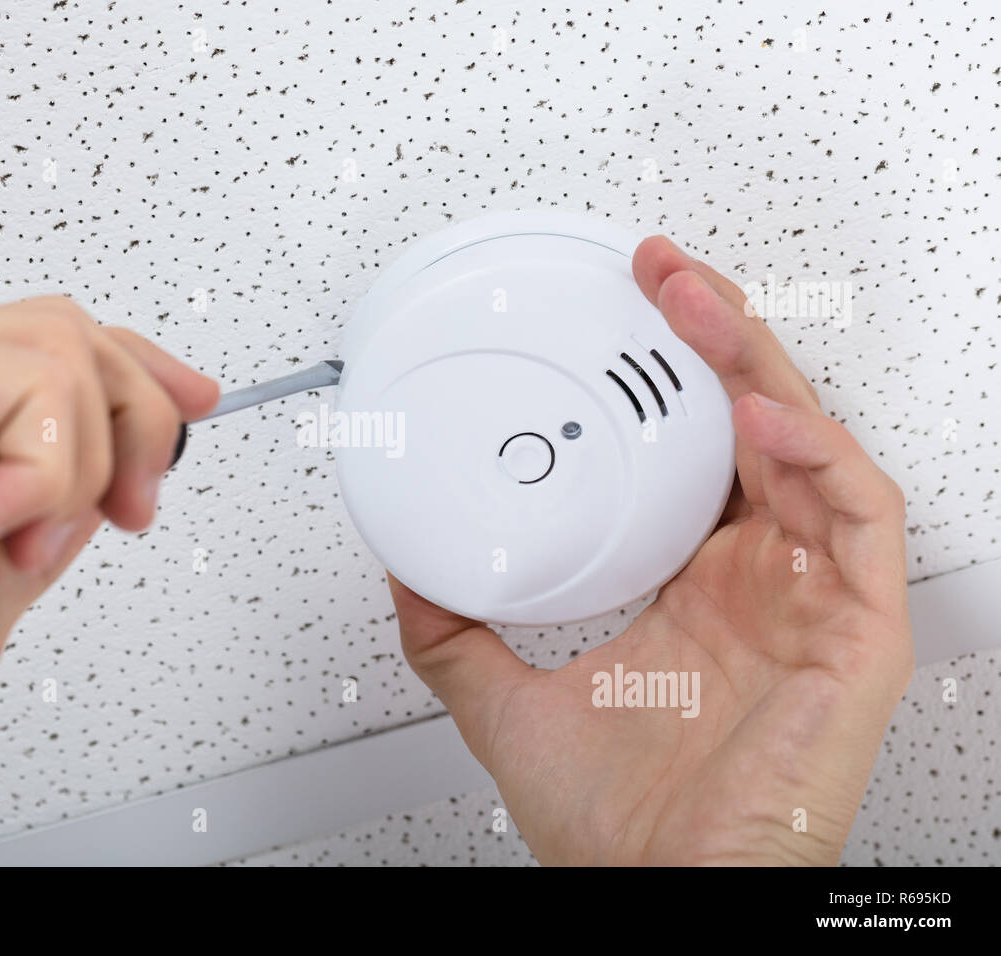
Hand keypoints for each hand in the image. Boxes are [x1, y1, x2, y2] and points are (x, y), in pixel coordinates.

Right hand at [0, 298, 217, 812]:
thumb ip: (38, 529)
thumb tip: (88, 496)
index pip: (38, 349)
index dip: (129, 367)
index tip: (192, 403)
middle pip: (69, 332)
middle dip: (137, 418)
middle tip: (134, 507)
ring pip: (67, 348)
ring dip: (82, 466)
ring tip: (23, 543)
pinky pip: (39, 378)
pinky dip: (46, 468)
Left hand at [388, 238, 912, 864]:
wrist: (660, 897)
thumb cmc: (618, 825)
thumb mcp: (508, 704)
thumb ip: (452, 636)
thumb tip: (404, 573)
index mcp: (690, 584)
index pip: (694, 451)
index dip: (667, 378)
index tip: (616, 317)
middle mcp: (755, 577)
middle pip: (752, 423)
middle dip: (711, 336)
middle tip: (657, 274)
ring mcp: (808, 596)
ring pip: (808, 445)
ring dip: (755, 365)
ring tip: (691, 307)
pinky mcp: (859, 631)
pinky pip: (858, 518)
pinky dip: (816, 457)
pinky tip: (756, 416)